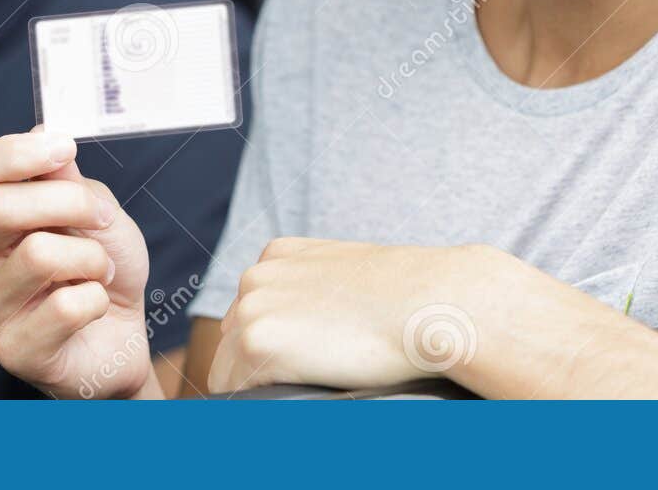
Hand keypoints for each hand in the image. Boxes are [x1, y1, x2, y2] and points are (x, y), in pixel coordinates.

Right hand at [0, 128, 152, 397]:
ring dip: (91, 256)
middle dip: (70, 202)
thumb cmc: (101, 264)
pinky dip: (97, 298)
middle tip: (104, 218)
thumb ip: (65, 176)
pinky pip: (65, 308)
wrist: (122, 330)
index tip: (64, 149)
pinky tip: (93, 305)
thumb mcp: (93, 206)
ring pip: (38, 255)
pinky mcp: (13, 351)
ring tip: (97, 269)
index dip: (12, 154)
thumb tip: (40, 134)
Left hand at [209, 238, 503, 392]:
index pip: (251, 314)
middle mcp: (255, 276)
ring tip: (308, 387)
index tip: (303, 361)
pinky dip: (259, 403)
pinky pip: (234, 392)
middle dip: (259, 365)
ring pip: (228, 369)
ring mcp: (251, 308)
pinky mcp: (257, 342)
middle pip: (232, 341)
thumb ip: (316, 289)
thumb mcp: (350, 273)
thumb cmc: (406, 294)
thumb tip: (308, 329)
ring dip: (258, 386)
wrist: (429, 300)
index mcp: (276, 255)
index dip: (273, 345)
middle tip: (310, 378)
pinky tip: (298, 396)